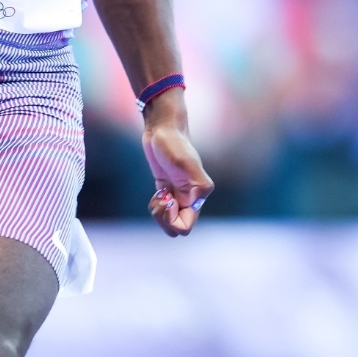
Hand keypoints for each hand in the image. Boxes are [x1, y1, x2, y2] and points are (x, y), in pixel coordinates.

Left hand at [141, 88, 212, 235]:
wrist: (163, 128)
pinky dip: (156, 206)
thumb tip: (200, 199)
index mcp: (197, 195)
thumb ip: (198, 183)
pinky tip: (158, 191)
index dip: (173, 220)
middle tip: (161, 199)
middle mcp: (190, 198)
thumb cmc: (175, 143)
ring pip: (169, 221)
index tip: (168, 200)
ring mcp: (178, 194)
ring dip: (159, 213)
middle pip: (175, 228)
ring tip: (158, 195)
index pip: (185, 227)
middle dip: (164, 219)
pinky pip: (163, 210)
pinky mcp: (167, 189)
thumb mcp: (186, 163)